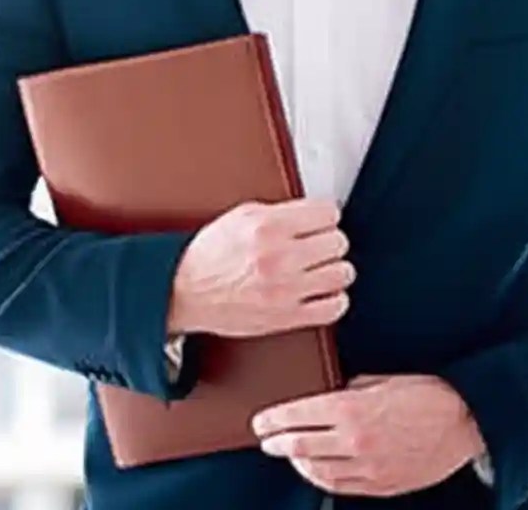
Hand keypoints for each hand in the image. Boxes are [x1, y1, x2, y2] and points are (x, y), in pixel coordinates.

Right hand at [167, 199, 353, 337]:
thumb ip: (281, 211)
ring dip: (335, 270)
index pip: (329, 213)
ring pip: (342, 273)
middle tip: (318, 246)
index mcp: (268, 226)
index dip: (326, 217)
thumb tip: (315, 212)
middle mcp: (279, 257)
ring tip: (321, 269)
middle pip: (339, 242)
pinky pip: (334, 307)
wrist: (186, 292)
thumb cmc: (210, 256)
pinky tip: (322, 294)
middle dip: (329, 242)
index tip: (321, 223)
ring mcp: (285, 289)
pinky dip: (334, 300)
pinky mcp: (287, 316)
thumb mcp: (241, 216)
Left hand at [252, 375, 486, 497]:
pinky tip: (316, 469)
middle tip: (265, 439)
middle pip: (299, 445)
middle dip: (276, 442)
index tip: (259, 421)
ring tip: (289, 453)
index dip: (273, 420)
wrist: (466, 422)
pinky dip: (321, 477)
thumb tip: (328, 394)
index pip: (297, 416)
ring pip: (316, 470)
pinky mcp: (380, 483)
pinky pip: (340, 486)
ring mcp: (367, 466)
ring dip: (296, 462)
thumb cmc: (427, 395)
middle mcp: (355, 441)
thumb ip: (349, 389)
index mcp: (352, 409)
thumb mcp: (382, 380)